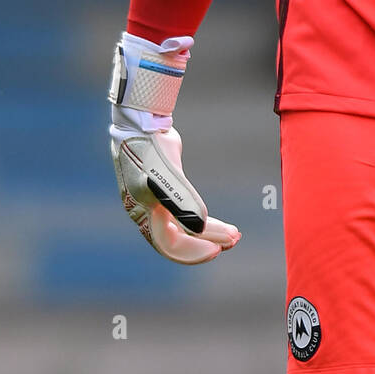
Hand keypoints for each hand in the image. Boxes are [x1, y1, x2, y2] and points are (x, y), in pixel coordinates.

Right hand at [109, 32, 240, 264]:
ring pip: (181, 228)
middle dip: (205, 242)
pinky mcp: (163, 191)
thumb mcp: (167, 174)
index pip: (169, 244)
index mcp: (144, 212)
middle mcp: (147, 212)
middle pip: (177, 240)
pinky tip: (214, 220)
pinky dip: (200, 218)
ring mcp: (154, 202)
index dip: (193, 251)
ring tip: (233, 233)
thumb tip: (199, 227)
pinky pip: (182, 214)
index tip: (218, 248)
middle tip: (234, 240)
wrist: (140, 122)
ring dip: (207, 232)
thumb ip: (182, 201)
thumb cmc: (149, 148)